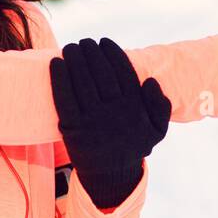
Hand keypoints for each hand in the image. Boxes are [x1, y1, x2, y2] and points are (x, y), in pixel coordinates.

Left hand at [48, 37, 171, 209]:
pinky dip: (59, 79)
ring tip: (71, 47)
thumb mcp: (157, 130)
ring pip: (82, 82)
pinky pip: (64, 98)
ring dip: (75, 60)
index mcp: (134, 108)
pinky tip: (56, 63)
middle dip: (92, 53)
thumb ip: (161, 106)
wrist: (110, 175)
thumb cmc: (132, 145)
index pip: (124, 73)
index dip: (113, 53)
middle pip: (101, 74)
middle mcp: (114, 112)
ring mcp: (92, 120)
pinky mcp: (72, 128)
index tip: (104, 42)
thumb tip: (151, 82)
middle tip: (85, 42)